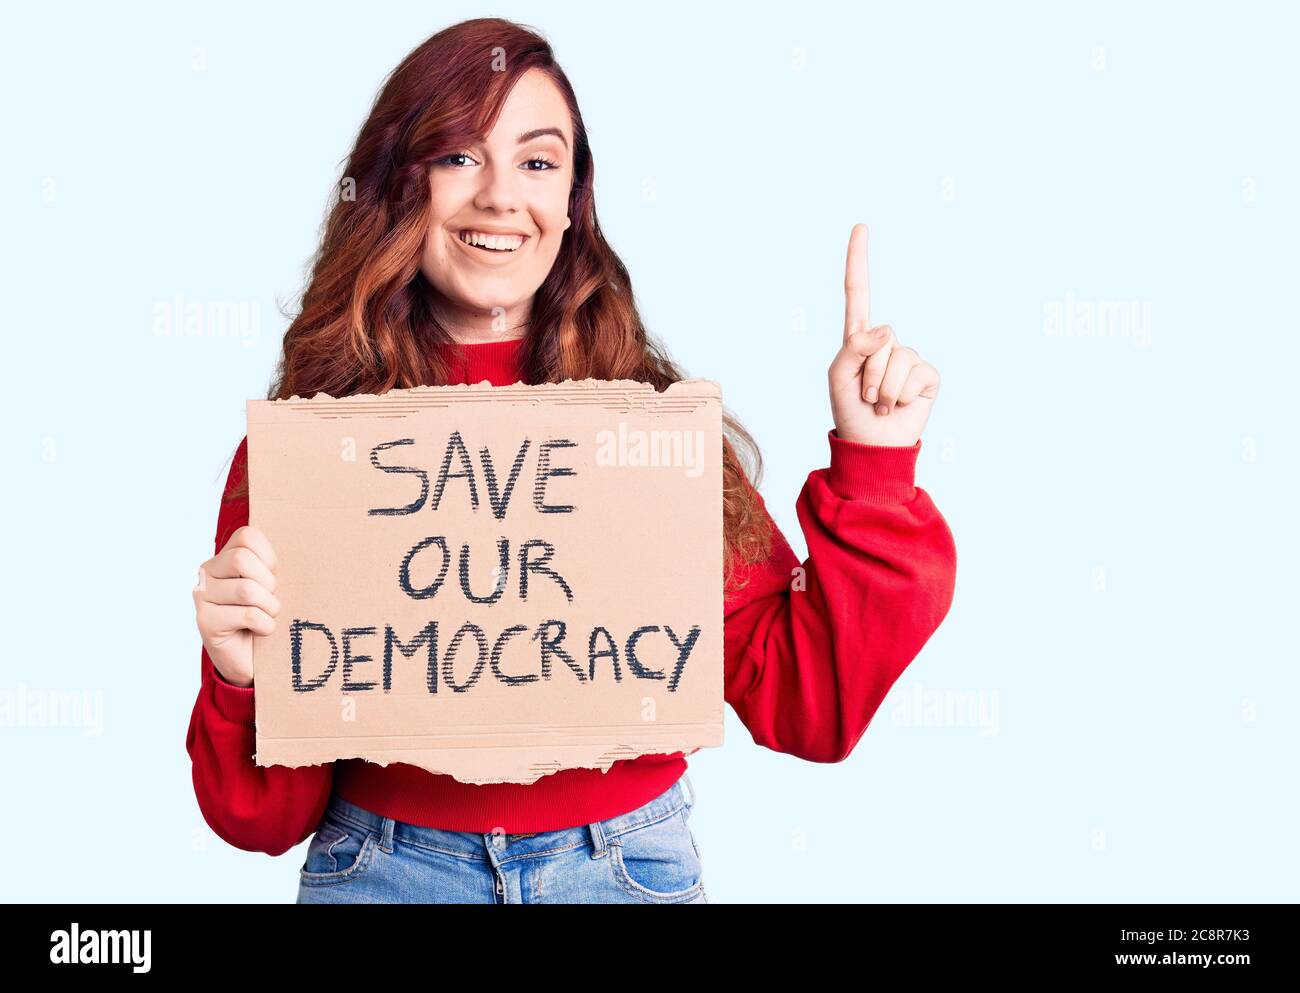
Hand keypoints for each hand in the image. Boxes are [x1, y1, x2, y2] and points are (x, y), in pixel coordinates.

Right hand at [193, 525, 279, 687]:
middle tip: (269, 601)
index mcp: (222, 558)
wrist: (249, 659)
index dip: (268, 557)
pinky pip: (248, 615)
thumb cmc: (263, 616)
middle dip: (267, 582)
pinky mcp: (206, 622)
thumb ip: (270, 565)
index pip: (247, 536)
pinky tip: (261, 631)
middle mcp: (206, 573)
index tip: (272, 577)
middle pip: (242, 559)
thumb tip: (302, 541)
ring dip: (269, 606)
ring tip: (267, 616)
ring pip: (246, 589)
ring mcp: (202, 597)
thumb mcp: (268, 585)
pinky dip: (265, 625)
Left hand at [828, 224, 939, 446]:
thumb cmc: (851, 412)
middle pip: (879, 339)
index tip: (860, 227)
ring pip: (896, 359)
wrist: (873, 446)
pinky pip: (913, 375)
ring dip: (883, 390)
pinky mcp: (927, 375)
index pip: (858, 292)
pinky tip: (898, 406)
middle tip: (866, 396)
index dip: (858, 260)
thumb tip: (887, 330)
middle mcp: (886, 343)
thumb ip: (853, 348)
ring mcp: (909, 357)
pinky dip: (900, 396)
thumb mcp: (838, 378)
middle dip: (869, 374)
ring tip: (880, 403)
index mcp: (859, 338)